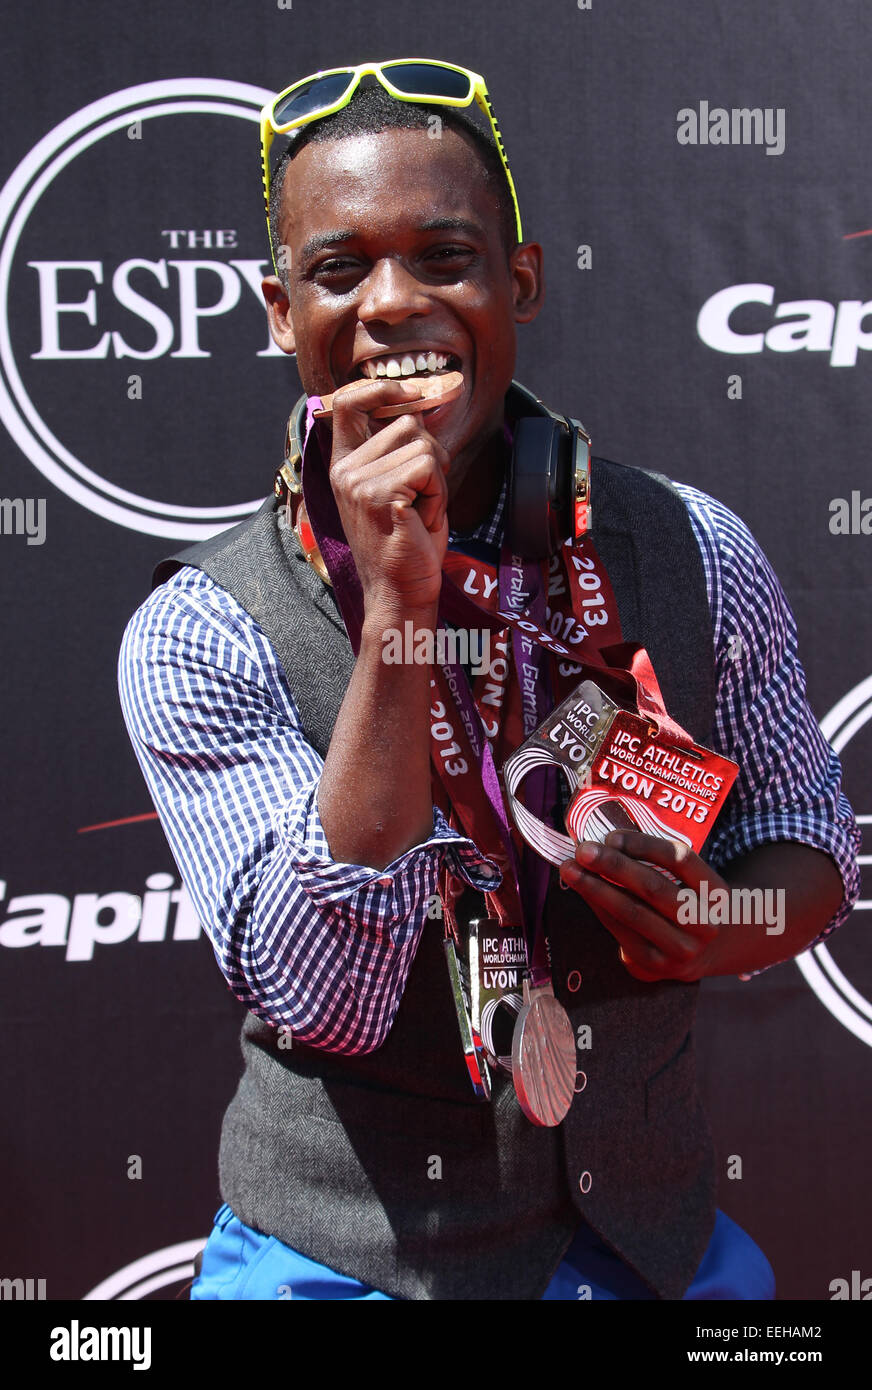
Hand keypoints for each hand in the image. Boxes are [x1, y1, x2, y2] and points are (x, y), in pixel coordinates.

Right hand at [328, 377, 451, 616]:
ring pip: (421, 444)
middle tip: (424, 496)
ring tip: (422, 511)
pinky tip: (423, 519)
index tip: (409, 391)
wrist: (401, 591)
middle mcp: (345, 469)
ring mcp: (358, 481)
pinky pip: (428, 468)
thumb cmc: (407, 544)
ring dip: (436, 478)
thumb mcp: (401, 488)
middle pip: (406, 423)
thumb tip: (425, 404)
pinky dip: (438, 494)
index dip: (380, 388)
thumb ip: (403, 449)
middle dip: (430, 455)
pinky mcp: (378, 493)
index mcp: (345, 465)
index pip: (347, 403)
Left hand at [559, 830, 727, 981]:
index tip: (612, 836)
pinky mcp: (656, 965)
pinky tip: (584, 892)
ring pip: (632, 912)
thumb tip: (605, 842)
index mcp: (716, 893)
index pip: (681, 860)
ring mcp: (681, 949)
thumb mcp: (690, 881)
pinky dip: (599, 908)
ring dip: (596, 888)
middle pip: (653, 887)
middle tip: (583, 850)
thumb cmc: (687, 902)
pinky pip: (621, 931)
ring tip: (571, 870)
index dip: (644, 845)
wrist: (704, 952)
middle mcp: (704, 923)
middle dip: (613, 865)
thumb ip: (655, 861)